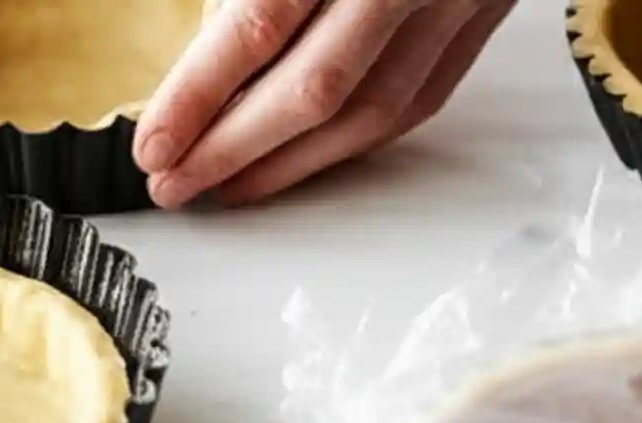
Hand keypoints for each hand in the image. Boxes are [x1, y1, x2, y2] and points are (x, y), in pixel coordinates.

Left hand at [134, 0, 516, 207]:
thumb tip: (200, 71)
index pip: (257, 28)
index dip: (198, 98)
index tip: (154, 145)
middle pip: (315, 88)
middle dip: (232, 151)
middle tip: (174, 184)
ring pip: (371, 111)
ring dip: (289, 164)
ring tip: (226, 186)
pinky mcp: (486, 10)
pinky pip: (415, 100)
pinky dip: (350, 141)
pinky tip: (300, 159)